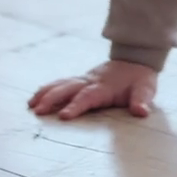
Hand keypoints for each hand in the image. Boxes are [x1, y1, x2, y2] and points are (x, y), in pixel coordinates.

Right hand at [28, 60, 158, 119]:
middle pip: (67, 88)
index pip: (87, 96)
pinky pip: (60, 83)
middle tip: (37, 111)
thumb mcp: (145, 89)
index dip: (75, 106)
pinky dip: (47, 89)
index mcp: (105, 86)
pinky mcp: (79, 79)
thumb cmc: (139, 79)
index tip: (63, 116)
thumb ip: (141, 100)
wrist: (135, 59)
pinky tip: (35, 97)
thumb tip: (141, 111)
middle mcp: (90, 81)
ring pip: (61, 84)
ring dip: (45, 93)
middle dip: (52, 99)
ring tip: (31, 105)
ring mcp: (83, 79)